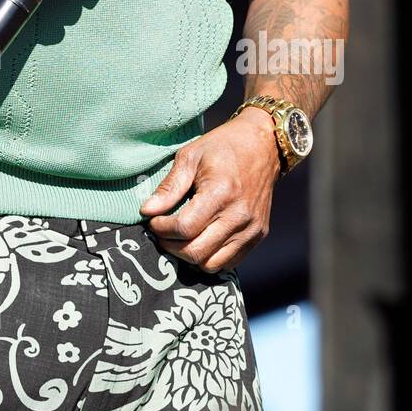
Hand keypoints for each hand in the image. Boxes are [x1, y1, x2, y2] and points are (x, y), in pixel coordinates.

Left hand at [138, 106, 282, 272]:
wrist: (263, 146)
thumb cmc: (223, 147)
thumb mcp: (190, 156)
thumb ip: (169, 187)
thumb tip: (147, 211)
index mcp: (221, 193)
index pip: (184, 227)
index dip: (161, 228)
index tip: (153, 220)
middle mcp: (239, 216)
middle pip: (196, 252)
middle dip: (170, 245)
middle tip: (161, 232)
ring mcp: (251, 229)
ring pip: (211, 264)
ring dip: (189, 255)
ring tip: (179, 238)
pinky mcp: (258, 236)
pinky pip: (229, 262)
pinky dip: (209, 257)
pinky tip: (199, 239)